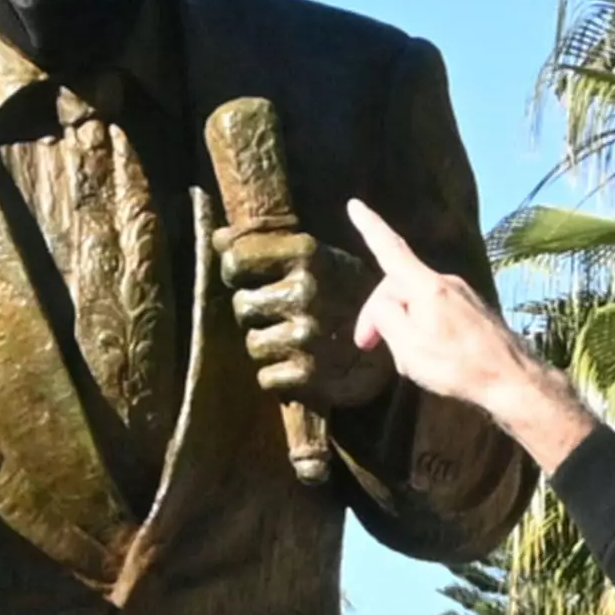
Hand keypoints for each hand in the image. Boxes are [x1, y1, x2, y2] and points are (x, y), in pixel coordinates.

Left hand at [215, 227, 388, 414]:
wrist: (397, 338)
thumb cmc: (344, 290)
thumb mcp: (315, 256)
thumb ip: (265, 245)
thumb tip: (217, 238)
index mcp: (305, 255)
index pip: (237, 261)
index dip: (237, 271)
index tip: (248, 277)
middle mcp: (305, 291)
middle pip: (242, 306)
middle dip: (255, 312)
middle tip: (279, 313)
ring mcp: (307, 333)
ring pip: (252, 343)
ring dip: (266, 344)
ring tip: (290, 339)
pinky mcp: (309, 373)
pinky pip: (266, 377)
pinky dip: (277, 375)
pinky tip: (296, 364)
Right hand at [345, 202, 599, 467]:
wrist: (511, 379)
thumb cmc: (458, 366)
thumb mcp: (408, 347)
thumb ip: (386, 318)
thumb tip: (383, 304)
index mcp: (426, 287)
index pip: (390, 250)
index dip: (370, 227)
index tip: (354, 205)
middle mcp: (445, 282)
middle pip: (399, 285)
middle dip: (378, 313)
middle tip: (365, 345)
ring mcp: (461, 295)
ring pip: (417, 303)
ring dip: (403, 328)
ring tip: (407, 362)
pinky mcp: (472, 310)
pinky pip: (436, 313)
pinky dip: (423, 331)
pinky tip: (430, 359)